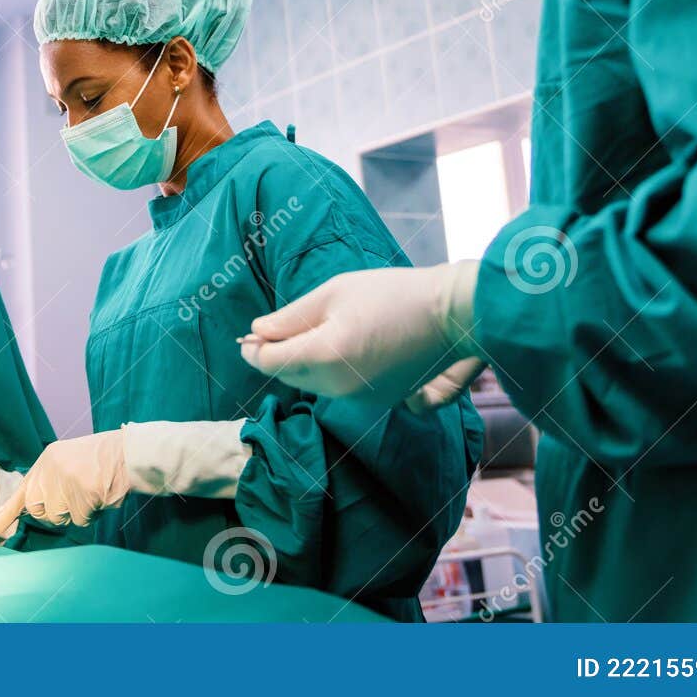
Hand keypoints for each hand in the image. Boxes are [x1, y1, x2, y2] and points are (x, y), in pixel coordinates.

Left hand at [0, 432, 127, 537]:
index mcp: (47, 460)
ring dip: (76, 513)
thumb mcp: (67, 465)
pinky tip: (100, 495)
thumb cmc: (100, 463)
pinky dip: (92, 514)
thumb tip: (30, 511)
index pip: (22, 491)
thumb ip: (47, 486)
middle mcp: (52, 468)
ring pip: (60, 517)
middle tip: (76, 498)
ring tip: (91, 492)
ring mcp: (67, 480)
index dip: (6, 514)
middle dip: (56, 513)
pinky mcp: (83, 492)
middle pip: (39, 510)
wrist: (129, 454)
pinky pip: (81, 519)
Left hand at [240, 262, 480, 404]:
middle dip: (275, 355)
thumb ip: (290, 317)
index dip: (253, 349)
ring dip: (301, 363)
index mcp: (324, 356)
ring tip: (309, 333)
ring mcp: (358, 399)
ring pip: (311, 384)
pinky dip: (326, 371)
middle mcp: (338, 386)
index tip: (247, 336)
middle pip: (288, 375)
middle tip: (270, 331)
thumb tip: (257, 333)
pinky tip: (337, 346)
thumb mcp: (333, 293)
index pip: (269, 361)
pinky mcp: (376, 402)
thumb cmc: (391, 294)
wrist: (449, 316)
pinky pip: (335, 388)